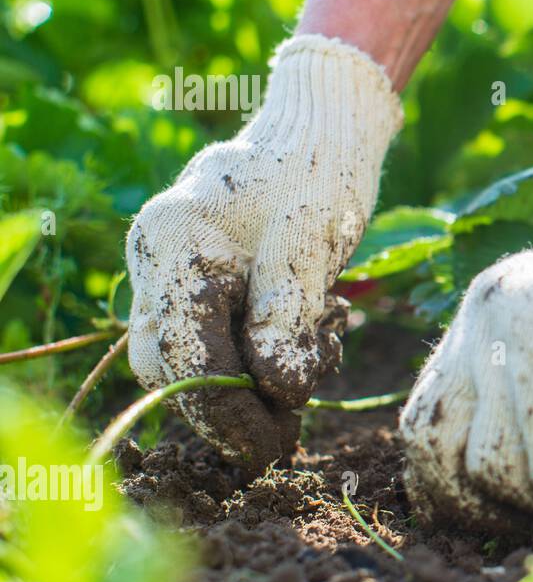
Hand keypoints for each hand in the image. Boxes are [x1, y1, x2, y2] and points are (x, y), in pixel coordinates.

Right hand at [125, 35, 400, 468]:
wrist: (325, 135)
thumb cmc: (319, 173)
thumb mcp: (311, 241)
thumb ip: (289, 315)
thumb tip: (276, 390)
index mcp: (173, 240)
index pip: (182, 349)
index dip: (221, 409)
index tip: (268, 446)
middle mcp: (158, 260)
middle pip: (173, 364)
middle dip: (232, 408)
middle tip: (289, 434)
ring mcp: (173, 275)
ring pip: (195, 361)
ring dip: (257, 383)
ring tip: (325, 346)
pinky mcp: (202, 289)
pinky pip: (219, 344)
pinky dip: (267, 359)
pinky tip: (320, 333)